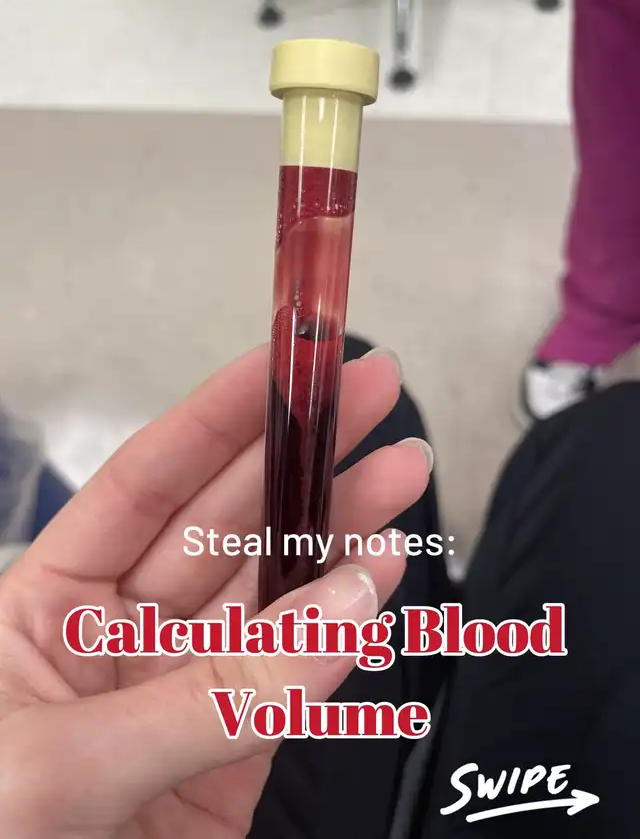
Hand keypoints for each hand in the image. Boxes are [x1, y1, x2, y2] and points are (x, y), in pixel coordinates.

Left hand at [0, 345, 430, 838]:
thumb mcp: (55, 761)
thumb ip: (212, 690)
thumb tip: (346, 604)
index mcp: (48, 601)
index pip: (149, 480)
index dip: (222, 414)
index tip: (288, 362)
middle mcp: (118, 634)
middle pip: (226, 522)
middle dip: (301, 454)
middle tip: (373, 395)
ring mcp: (181, 693)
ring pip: (274, 597)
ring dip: (339, 533)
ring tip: (401, 475)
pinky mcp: (230, 766)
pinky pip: (297, 688)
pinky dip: (345, 639)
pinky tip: (382, 576)